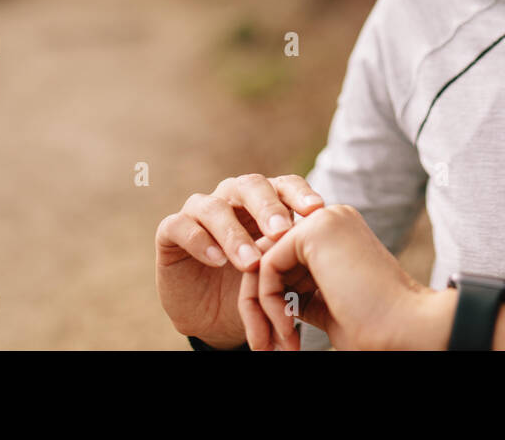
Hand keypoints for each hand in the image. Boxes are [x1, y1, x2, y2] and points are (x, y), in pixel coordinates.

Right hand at [155, 174, 324, 347]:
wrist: (219, 318)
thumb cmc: (258, 287)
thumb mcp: (284, 271)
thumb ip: (300, 250)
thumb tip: (334, 236)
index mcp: (265, 200)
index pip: (285, 185)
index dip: (300, 194)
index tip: (318, 211)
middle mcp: (232, 197)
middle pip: (250, 186)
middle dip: (268, 208)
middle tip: (282, 232)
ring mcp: (200, 211)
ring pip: (215, 207)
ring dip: (234, 234)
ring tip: (251, 262)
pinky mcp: (171, 230)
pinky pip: (181, 226)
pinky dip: (200, 241)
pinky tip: (217, 260)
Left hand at [237, 204, 456, 350]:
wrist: (404, 327)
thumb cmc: (375, 327)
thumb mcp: (327, 308)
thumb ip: (302, 294)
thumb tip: (272, 297)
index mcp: (339, 235)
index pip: (286, 262)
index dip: (275, 305)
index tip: (282, 344)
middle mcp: (331, 220)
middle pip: (269, 258)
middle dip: (260, 307)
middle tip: (266, 348)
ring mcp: (324, 220)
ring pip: (262, 262)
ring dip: (260, 309)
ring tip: (279, 344)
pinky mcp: (314, 229)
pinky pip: (266, 265)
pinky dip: (267, 303)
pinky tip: (287, 328)